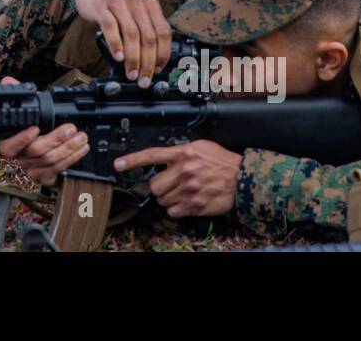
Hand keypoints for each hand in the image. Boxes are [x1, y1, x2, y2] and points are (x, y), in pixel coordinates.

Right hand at [0, 79, 88, 184]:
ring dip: (68, 148)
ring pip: (50, 161)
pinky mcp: (44, 176)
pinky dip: (72, 158)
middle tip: (71, 128)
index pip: (9, 146)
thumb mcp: (27, 111)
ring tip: (81, 137)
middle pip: (36, 151)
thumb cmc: (33, 128)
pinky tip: (81, 149)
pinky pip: (59, 170)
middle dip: (56, 139)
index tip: (35, 128)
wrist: (39, 152)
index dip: (21, 139)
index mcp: (10, 142)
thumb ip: (19, 96)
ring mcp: (32, 169)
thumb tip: (9, 82)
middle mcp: (20, 158)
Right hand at [71, 0, 170, 85]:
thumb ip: (144, 28)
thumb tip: (150, 61)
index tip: (157, 70)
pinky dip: (116, 44)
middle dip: (148, 62)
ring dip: (133, 58)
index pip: (164, 32)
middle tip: (143, 79)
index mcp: (150, 4)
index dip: (163, 54)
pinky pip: (111, 26)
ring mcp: (119, 3)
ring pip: (132, 34)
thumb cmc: (116, 0)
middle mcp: (137, 2)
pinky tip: (117, 57)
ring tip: (131, 73)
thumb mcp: (136, 8)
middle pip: (149, 36)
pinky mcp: (101, 6)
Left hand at [113, 140, 240, 217]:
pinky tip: (186, 202)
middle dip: (159, 187)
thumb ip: (180, 151)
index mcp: (183, 153)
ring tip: (183, 192)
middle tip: (170, 184)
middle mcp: (184, 171)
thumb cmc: (222, 162)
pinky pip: (173, 212)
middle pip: (154, 185)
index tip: (118, 164)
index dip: (132, 160)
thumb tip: (164, 157)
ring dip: (169, 198)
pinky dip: (177, 210)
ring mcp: (189, 189)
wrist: (243, 178)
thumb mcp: (200, 147)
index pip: (151, 155)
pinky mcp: (195, 205)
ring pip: (162, 200)